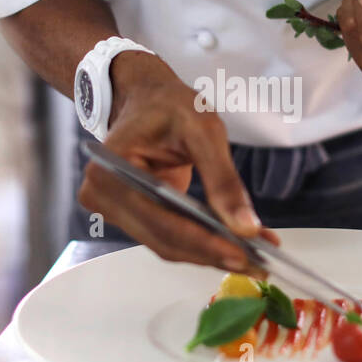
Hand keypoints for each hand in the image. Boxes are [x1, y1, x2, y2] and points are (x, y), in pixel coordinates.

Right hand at [76, 51, 278, 274]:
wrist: (146, 98)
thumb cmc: (168, 105)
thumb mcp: (203, 131)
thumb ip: (224, 180)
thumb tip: (245, 228)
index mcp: (111, 171)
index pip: (160, 221)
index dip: (203, 242)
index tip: (242, 254)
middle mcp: (103, 197)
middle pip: (163, 240)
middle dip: (212, 253)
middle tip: (257, 263)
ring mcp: (115, 210)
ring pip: (168, 245)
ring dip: (211, 253)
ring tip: (255, 257)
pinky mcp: (133, 216)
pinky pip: (169, 236)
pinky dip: (203, 242)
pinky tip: (236, 243)